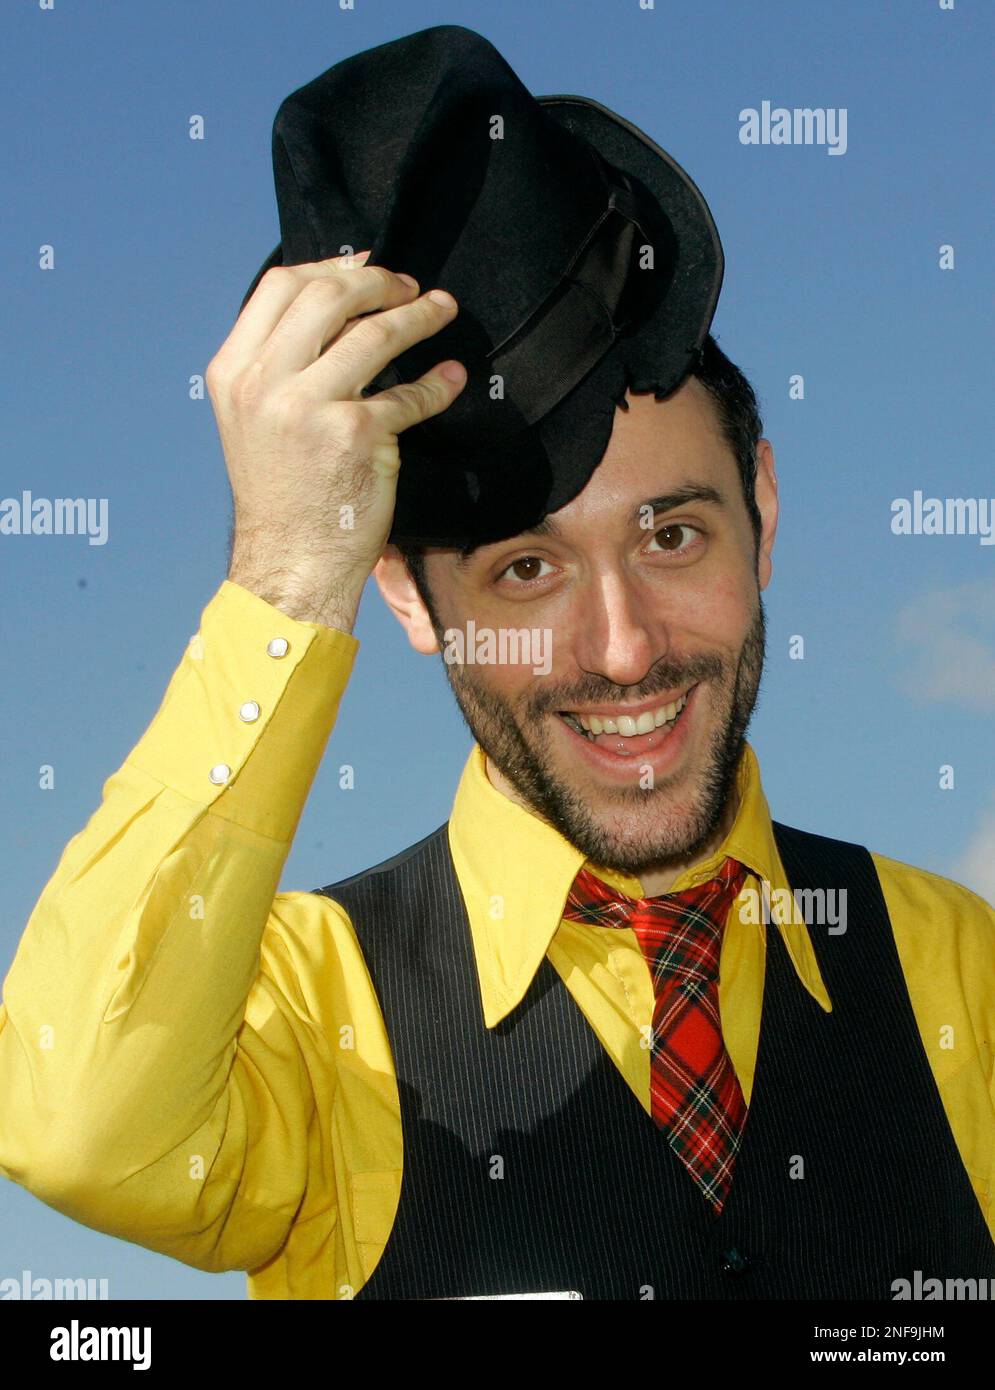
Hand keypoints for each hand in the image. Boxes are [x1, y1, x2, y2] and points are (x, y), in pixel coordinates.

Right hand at [206, 250, 464, 631]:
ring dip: (419, 316)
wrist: (290, 562)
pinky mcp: (355, 436)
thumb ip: (280, 364)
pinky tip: (450, 378)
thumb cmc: (281, 494)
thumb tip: (337, 306)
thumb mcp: (254, 418)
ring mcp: (309, 407)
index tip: (365, 268)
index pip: (281, 285)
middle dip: (380, 282)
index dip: (330, 267)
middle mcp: (265, 383)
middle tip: (411, 288)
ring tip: (443, 311)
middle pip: (329, 295)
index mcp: (234, 371)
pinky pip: (407, 395)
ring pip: (375, 334)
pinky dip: (437, 384)